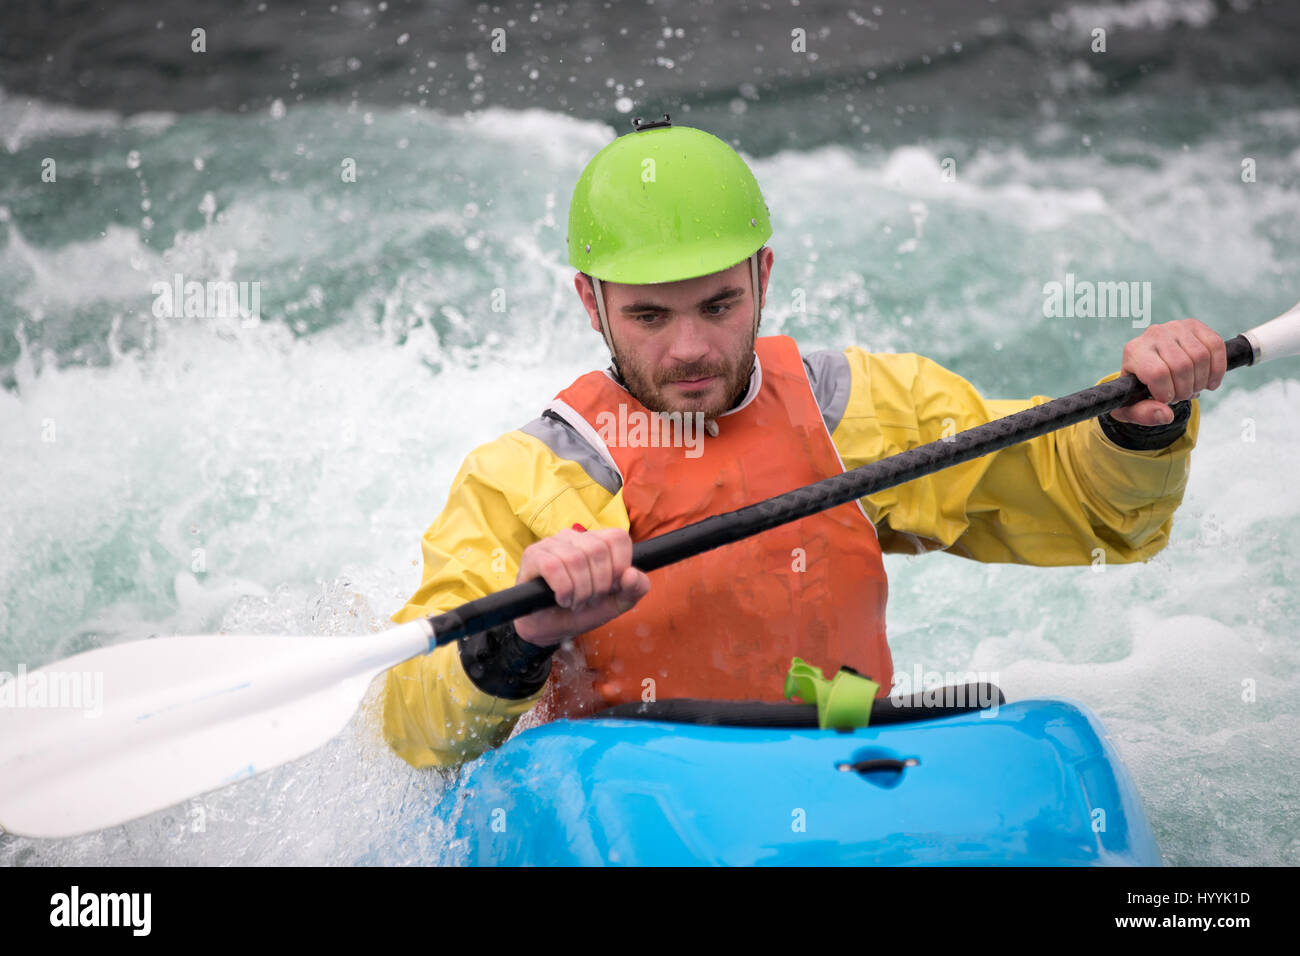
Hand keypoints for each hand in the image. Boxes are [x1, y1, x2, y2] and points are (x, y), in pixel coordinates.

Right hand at [512, 526, 650, 646]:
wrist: (550, 629)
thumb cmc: (583, 610)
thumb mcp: (617, 603)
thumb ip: (635, 589)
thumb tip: (632, 574)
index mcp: (597, 541)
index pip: (618, 538)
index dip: (619, 566)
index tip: (611, 587)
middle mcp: (574, 536)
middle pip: (597, 549)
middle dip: (599, 584)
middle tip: (590, 599)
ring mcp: (551, 543)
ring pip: (575, 559)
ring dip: (580, 591)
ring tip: (575, 602)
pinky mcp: (532, 556)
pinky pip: (553, 567)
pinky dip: (563, 590)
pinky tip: (561, 599)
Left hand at [1110, 319, 1225, 425]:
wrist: (1147, 367)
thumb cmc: (1137, 389)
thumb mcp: (1131, 407)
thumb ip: (1143, 414)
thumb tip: (1166, 415)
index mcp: (1134, 352)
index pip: (1158, 373)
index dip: (1167, 393)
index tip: (1165, 400)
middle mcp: (1153, 334)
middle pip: (1182, 366)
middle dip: (1186, 390)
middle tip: (1181, 396)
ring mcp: (1175, 327)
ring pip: (1201, 357)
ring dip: (1202, 381)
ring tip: (1192, 388)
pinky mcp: (1194, 326)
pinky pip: (1215, 345)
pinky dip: (1218, 368)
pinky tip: (1210, 382)